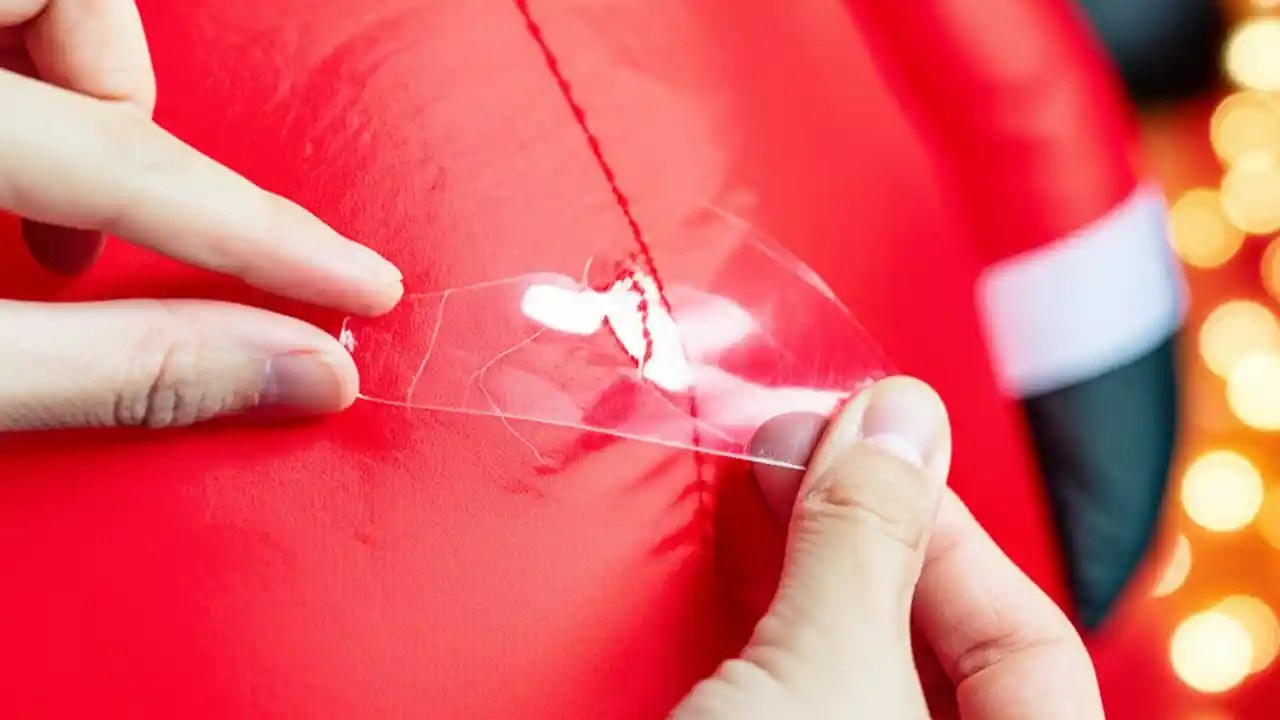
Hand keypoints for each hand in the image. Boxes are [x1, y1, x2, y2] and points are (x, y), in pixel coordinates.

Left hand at [0, 0, 400, 429]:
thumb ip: (114, 370)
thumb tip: (301, 369)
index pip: (129, 163)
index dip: (262, 232)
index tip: (356, 281)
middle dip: (124, 92)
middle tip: (117, 212)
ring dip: (72, 77)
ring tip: (48, 196)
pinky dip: (20, 78)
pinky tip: (4, 169)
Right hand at [673, 377, 1104, 718]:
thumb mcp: (824, 673)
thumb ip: (866, 542)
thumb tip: (896, 418)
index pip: (1032, 641)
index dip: (953, 533)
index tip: (866, 454)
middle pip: (935, 644)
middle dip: (861, 543)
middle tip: (795, 466)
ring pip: (850, 665)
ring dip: (797, 584)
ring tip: (750, 508)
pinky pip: (787, 692)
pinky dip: (753, 636)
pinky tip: (711, 588)